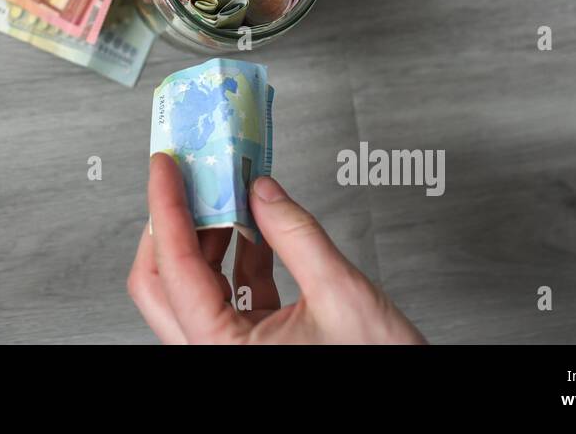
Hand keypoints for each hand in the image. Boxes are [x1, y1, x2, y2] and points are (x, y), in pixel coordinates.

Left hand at [127, 153, 424, 343]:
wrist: (412, 413)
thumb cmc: (380, 371)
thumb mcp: (341, 294)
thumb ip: (297, 235)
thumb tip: (262, 191)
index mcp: (221, 349)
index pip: (173, 266)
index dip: (166, 206)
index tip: (165, 167)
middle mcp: (215, 355)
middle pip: (162, 282)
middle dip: (170, 223)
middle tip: (182, 177)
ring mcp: (231, 352)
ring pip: (192, 288)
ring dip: (206, 238)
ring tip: (224, 194)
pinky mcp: (254, 348)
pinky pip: (228, 298)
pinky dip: (237, 259)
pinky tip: (254, 228)